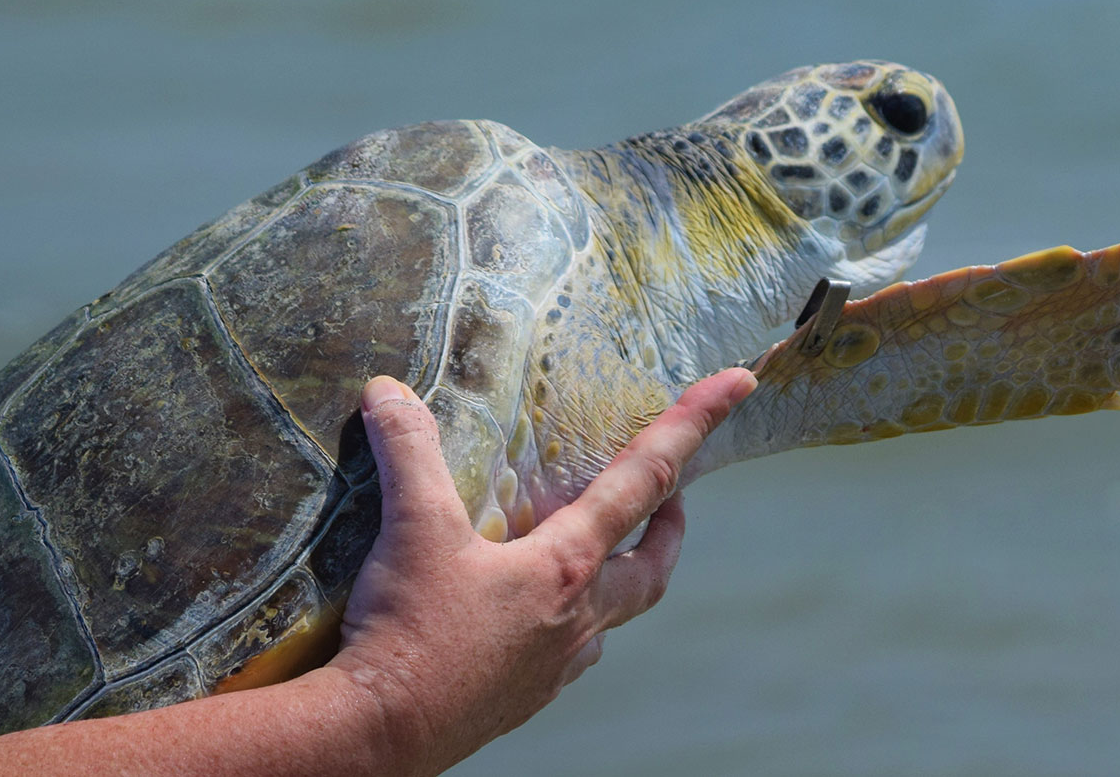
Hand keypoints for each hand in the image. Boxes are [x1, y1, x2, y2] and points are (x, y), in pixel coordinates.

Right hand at [328, 368, 757, 774]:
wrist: (380, 737)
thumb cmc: (409, 634)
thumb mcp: (412, 528)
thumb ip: (410, 451)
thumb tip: (388, 390)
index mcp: (566, 565)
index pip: (647, 477)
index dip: (696, 422)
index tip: (739, 383)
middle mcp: (577, 617)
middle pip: (652, 567)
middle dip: (673, 525)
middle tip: (674, 496)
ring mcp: (554, 664)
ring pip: (610, 616)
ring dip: (615, 580)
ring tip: (592, 553)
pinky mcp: (524, 697)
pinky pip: (567, 655)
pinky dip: (568, 626)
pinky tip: (533, 618)